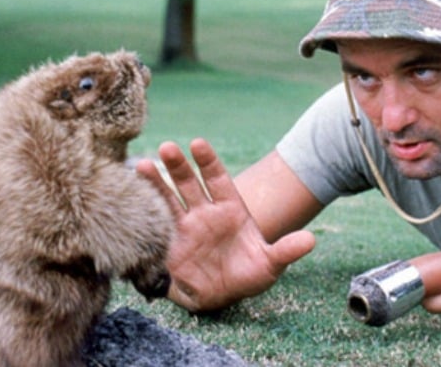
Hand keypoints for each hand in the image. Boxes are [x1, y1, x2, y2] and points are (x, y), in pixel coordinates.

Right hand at [136, 138, 314, 311]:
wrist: (222, 296)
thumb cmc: (248, 275)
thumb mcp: (270, 264)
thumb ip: (286, 250)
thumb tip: (311, 240)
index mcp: (230, 208)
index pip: (218, 178)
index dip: (207, 161)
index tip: (198, 144)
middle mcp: (204, 211)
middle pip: (189, 182)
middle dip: (178, 165)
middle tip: (167, 148)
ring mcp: (184, 224)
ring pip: (168, 198)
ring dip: (155, 182)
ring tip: (142, 165)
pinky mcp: (168, 242)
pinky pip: (154, 222)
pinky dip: (143, 209)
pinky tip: (129, 194)